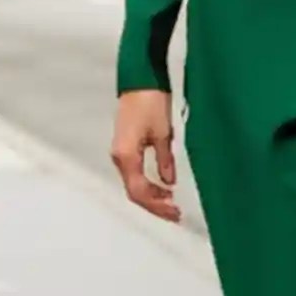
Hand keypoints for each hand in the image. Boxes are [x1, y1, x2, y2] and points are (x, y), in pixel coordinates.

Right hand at [110, 90, 179, 221]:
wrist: (141, 81)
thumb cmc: (152, 103)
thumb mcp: (163, 133)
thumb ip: (165, 160)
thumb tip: (169, 182)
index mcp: (126, 155)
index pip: (139, 191)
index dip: (157, 205)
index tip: (175, 212)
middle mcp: (119, 157)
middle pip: (135, 192)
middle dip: (155, 205)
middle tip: (176, 214)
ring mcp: (120, 153)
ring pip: (134, 184)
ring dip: (152, 196)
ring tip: (172, 204)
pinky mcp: (126, 148)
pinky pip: (135, 174)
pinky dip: (149, 184)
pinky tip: (164, 188)